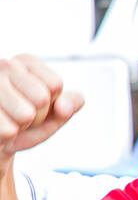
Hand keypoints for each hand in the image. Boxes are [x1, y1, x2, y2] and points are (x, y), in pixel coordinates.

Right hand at [0, 55, 84, 172]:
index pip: (54, 85)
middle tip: (23, 115)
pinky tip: (0, 126)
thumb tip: (64, 107)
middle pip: (41, 98)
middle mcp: (4, 65)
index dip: (52, 102)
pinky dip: (8, 136)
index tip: (36, 104)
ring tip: (11, 120)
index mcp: (25, 62)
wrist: (0, 138)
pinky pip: (9, 130)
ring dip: (21, 126)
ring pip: (25, 115)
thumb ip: (70, 105)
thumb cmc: (26, 122)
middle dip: (38, 115)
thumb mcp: (54, 113)